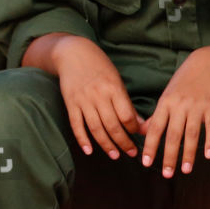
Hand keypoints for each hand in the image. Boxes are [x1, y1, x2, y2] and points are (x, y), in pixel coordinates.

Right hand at [47, 35, 139, 158]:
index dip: (133, 129)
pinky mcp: (70, 103)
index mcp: (113, 89)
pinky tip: (89, 150)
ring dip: (106, 145)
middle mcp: (98, 96)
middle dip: (124, 142)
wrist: (72, 52)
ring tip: (115, 155)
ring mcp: (83, 100)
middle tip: (132, 153)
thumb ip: (126, 103)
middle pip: (112, 125)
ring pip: (95, 128)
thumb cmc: (100, 67)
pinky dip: (82, 139)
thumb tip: (140, 125)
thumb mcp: (117, 81)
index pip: (127, 116)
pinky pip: (76, 124)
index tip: (138, 135)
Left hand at [140, 46, 209, 177]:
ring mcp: (197, 107)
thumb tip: (143, 132)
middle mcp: (179, 106)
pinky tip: (208, 155)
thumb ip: (158, 115)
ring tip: (186, 170)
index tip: (146, 163)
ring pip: (191, 134)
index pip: (155, 128)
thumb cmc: (185, 82)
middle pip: (173, 135)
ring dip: (188, 154)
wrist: (208, 64)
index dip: (150, 146)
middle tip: (167, 174)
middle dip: (169, 156)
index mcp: (165, 103)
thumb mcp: (168, 96)